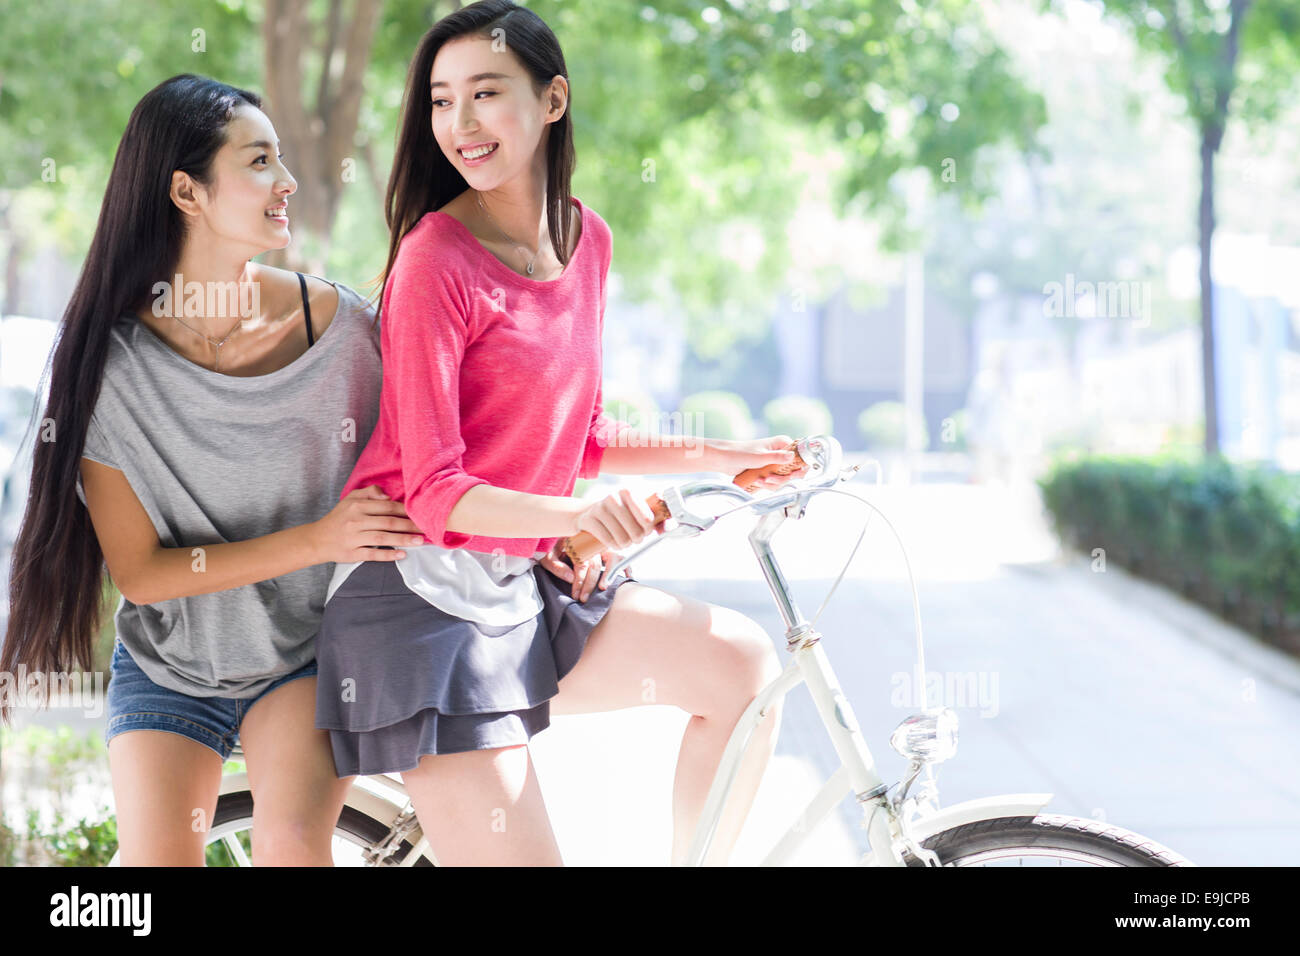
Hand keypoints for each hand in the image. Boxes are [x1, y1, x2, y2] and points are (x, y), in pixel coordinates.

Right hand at [309, 485, 424, 563]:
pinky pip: (373, 554)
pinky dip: (388, 555)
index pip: (387, 507)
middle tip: (427, 529)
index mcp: (357, 506)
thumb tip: (388, 495)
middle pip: (388, 523)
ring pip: (383, 538)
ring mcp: (354, 538)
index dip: (406, 510)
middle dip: (409, 526)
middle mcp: (356, 521)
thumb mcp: (350, 499)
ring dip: (403, 540)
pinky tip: (402, 555)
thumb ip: (369, 493)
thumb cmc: (338, 518)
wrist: (317, 539)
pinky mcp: (352, 554)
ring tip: (420, 542)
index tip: (421, 513)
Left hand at [538, 538, 628, 602]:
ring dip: (610, 574)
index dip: (579, 581)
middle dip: (589, 584)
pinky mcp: (607, 549)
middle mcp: (591, 544)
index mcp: (576, 543)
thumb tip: (571, 579)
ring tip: (604, 588)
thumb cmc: (550, 547)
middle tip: (584, 598)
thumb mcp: (546, 555)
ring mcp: (600, 546)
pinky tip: (626, 575)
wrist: (552, 530)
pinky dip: (625, 565)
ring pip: (611, 558)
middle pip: (595, 565)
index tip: (576, 595)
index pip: (581, 564)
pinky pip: (620, 555)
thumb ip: (556, 566)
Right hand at [573, 487, 661, 549]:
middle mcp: (613, 497)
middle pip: (636, 531)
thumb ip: (655, 519)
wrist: (589, 514)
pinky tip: (613, 542)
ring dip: (625, 544)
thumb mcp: (635, 511)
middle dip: (637, 538)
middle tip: (634, 537)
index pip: (647, 517)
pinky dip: (613, 546)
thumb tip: (666, 527)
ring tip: (623, 540)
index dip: (649, 529)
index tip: (646, 530)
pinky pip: (608, 541)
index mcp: (628, 492)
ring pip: (622, 538)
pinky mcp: (589, 520)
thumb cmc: (618, 514)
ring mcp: (599, 508)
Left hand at [712, 435, 809, 488]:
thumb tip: (792, 457)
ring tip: (761, 480)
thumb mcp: (761, 457)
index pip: (800, 455)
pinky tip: (759, 481)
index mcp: (782, 443)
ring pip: (784, 478)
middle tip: (771, 478)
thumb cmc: (740, 453)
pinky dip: (768, 484)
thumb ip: (777, 458)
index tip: (793, 474)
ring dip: (773, 482)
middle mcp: (781, 452)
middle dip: (783, 478)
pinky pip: (775, 482)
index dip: (799, 466)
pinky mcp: (769, 471)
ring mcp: (775, 463)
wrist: (725, 460)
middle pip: (794, 470)